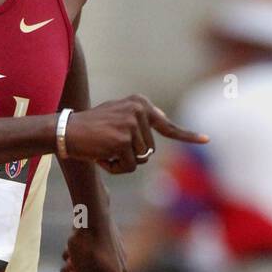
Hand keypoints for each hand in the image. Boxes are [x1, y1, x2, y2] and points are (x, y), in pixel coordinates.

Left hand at [60, 215, 127, 271]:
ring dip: (75, 262)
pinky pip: (91, 254)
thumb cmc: (87, 246)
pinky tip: (75, 242)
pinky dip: (80, 251)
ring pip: (88, 268)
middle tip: (71, 261)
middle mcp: (121, 271)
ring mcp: (117, 257)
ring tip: (72, 250)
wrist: (91, 214)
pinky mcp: (110, 244)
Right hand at [65, 96, 208, 174]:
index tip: (206, 140)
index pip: (167, 125)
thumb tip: (165, 123)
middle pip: (149, 150)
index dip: (187, 136)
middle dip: (130, 155)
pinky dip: (114, 168)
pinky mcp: (123, 141)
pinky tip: (101, 156)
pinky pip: (128, 167)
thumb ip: (140, 119)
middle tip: (108, 146)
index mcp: (140, 103)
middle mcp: (140, 110)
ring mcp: (132, 125)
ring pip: (140, 161)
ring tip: (103, 149)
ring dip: (122, 162)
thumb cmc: (90, 127)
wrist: (66, 131)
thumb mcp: (118, 115)